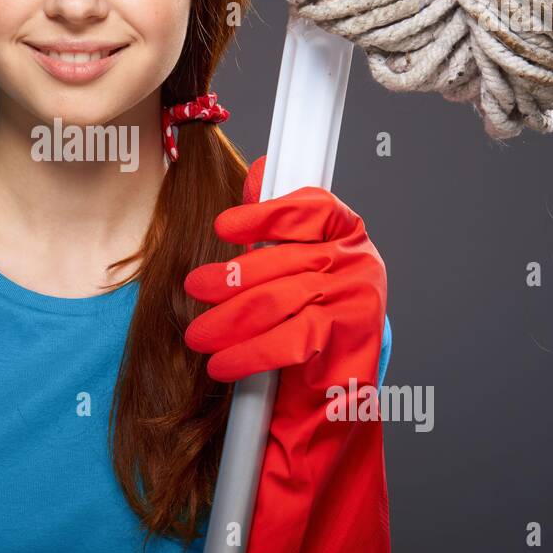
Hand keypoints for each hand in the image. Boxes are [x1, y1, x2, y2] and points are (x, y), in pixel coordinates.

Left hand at [182, 155, 386, 383]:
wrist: (341, 382)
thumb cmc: (312, 313)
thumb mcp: (295, 265)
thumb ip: (277, 223)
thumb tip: (261, 171)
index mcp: (347, 232)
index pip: (312, 208)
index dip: (266, 214)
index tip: (223, 226)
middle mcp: (359, 261)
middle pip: (285, 260)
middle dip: (230, 277)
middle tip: (194, 288)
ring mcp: (357, 301)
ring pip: (280, 301)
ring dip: (229, 319)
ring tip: (199, 335)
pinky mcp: (350, 342)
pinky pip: (289, 341)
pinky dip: (248, 354)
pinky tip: (222, 363)